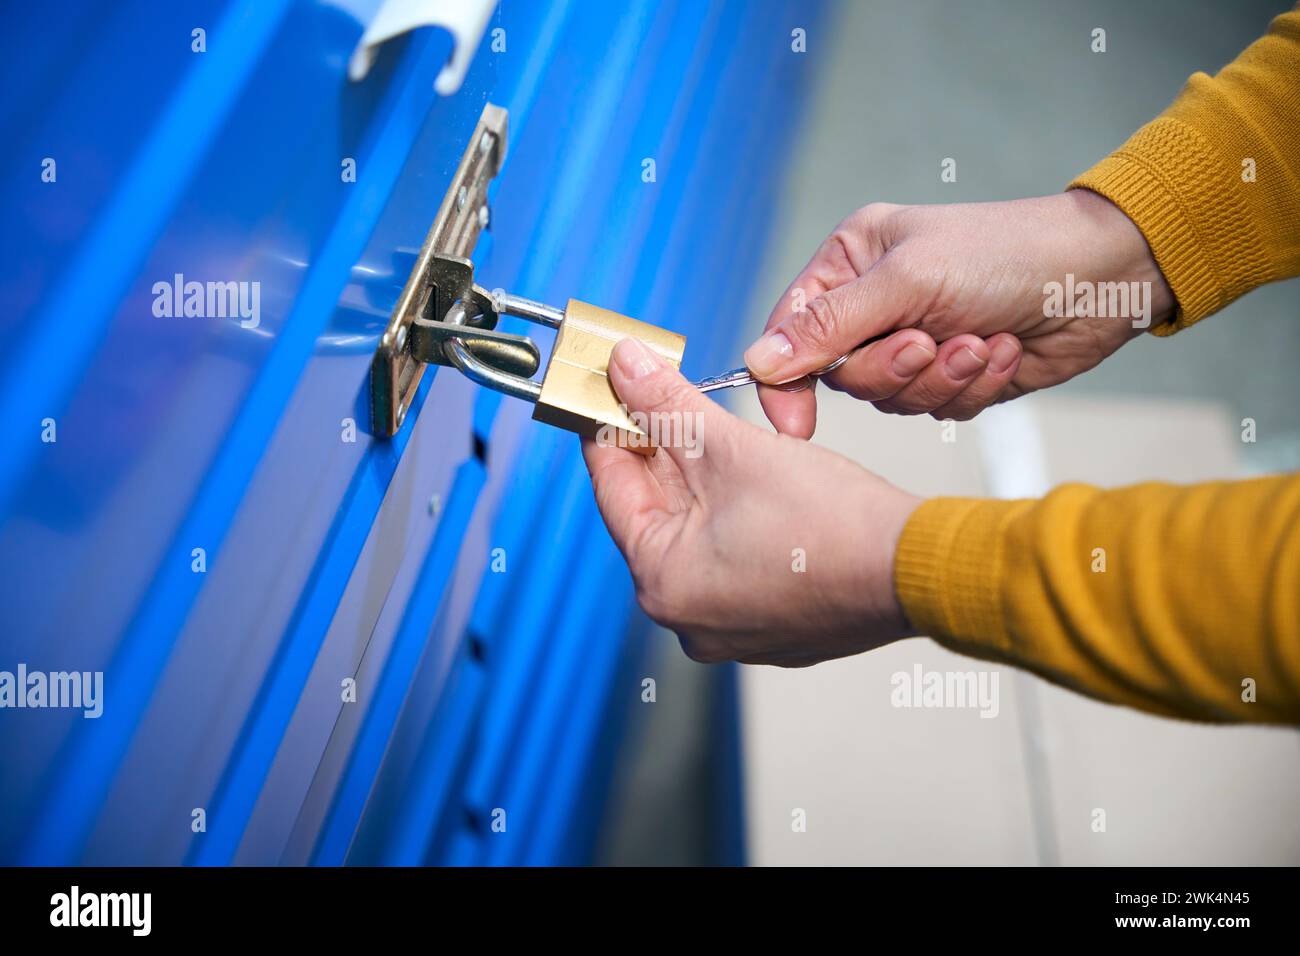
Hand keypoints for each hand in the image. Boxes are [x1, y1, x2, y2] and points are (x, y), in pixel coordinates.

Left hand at [582, 338, 920, 664]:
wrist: (918, 568)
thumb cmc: (830, 524)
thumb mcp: (731, 446)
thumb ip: (667, 403)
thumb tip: (625, 367)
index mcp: (661, 582)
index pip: (612, 487)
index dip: (609, 424)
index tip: (609, 388)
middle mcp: (687, 618)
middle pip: (655, 510)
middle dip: (659, 448)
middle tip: (659, 392)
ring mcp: (732, 626)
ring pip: (698, 532)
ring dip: (700, 479)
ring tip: (710, 426)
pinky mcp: (772, 622)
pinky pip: (734, 558)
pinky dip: (735, 516)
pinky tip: (751, 478)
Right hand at [746, 190, 1175, 436]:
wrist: (1102, 277)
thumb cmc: (1005, 254)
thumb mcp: (907, 281)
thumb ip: (830, 327)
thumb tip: (757, 363)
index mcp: (851, 262)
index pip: (791, 330)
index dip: (787, 380)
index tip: (796, 425)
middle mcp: (876, 303)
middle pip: (844, 376)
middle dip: (895, 368)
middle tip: (930, 343)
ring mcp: (916, 340)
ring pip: (892, 399)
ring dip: (941, 378)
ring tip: (981, 342)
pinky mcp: (955, 375)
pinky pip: (938, 408)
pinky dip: (972, 387)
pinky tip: (1003, 351)